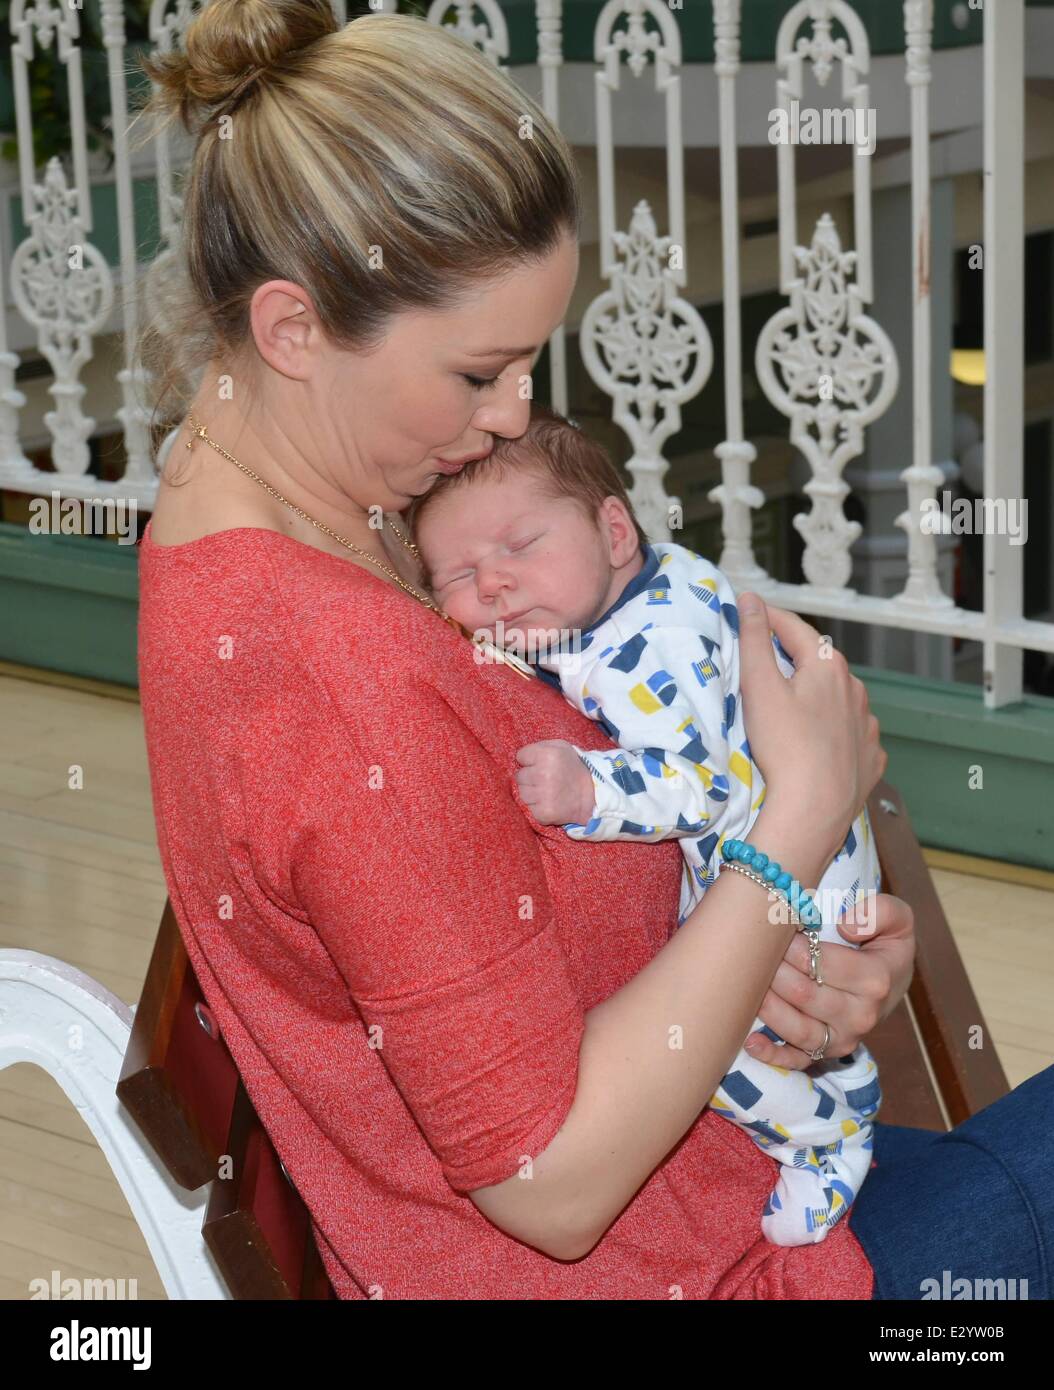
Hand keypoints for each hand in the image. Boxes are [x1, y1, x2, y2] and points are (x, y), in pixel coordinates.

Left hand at [515, 740, 596, 825]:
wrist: (593, 795)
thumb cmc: (573, 768)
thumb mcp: (561, 747)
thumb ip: (540, 746)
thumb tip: (520, 756)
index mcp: (546, 754)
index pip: (520, 756)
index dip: (529, 760)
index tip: (540, 764)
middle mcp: (543, 774)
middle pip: (519, 776)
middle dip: (529, 777)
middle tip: (545, 779)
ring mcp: (542, 795)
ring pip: (521, 793)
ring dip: (531, 793)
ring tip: (546, 791)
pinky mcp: (543, 813)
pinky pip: (528, 808)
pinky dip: (536, 807)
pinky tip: (548, 802)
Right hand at [736, 594, 886, 863]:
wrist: (815, 809)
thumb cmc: (784, 746)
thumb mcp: (759, 686)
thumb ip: (753, 639)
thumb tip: (750, 600)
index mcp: (829, 666)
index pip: (795, 629)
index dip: (769, 618)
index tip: (750, 612)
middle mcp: (855, 690)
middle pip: (821, 663)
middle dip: (795, 658)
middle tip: (767, 660)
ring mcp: (867, 726)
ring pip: (840, 699)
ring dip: (819, 694)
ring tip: (795, 705)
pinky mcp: (871, 758)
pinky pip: (852, 734)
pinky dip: (836, 729)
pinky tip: (822, 741)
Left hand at [743, 892, 915, 1068]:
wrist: (891, 979)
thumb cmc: (884, 943)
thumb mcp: (897, 918)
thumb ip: (879, 912)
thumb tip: (846, 926)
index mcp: (875, 979)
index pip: (821, 963)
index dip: (793, 945)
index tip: (777, 928)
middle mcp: (861, 1015)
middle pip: (803, 994)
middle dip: (774, 969)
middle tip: (757, 950)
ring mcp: (843, 1038)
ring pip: (796, 1028)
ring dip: (767, 1005)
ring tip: (748, 980)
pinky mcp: (826, 1051)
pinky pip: (798, 1060)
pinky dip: (773, 1055)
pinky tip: (751, 1042)